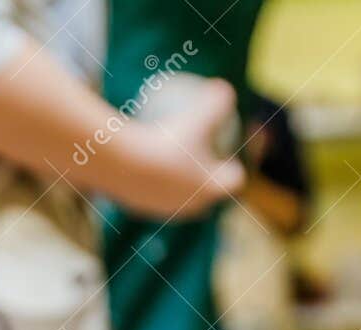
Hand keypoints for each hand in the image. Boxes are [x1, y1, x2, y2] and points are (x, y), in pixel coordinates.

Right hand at [122, 76, 246, 218]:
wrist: (122, 167)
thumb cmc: (165, 141)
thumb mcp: (196, 115)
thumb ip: (218, 103)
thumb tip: (226, 89)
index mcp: (211, 188)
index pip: (235, 180)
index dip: (238, 164)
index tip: (233, 148)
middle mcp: (192, 205)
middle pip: (208, 191)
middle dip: (209, 176)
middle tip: (205, 153)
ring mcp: (166, 209)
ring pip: (178, 193)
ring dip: (179, 178)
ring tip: (173, 155)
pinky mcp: (141, 209)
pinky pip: (151, 190)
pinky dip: (152, 177)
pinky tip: (142, 155)